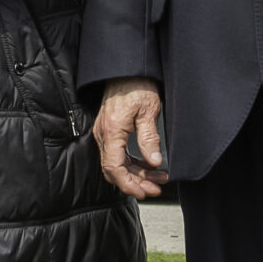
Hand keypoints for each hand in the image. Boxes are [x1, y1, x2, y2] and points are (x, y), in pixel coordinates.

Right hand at [94, 77, 168, 199]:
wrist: (126, 69)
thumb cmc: (137, 85)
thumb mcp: (149, 110)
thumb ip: (149, 138)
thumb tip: (154, 162)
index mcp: (111, 131)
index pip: (114, 168)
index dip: (128, 184)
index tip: (144, 192)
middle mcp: (104, 134)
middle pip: (114, 170)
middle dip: (135, 183)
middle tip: (156, 189)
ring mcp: (105, 133)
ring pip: (117, 164)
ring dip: (137, 174)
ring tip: (158, 179)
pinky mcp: (110, 132)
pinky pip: (118, 155)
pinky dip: (133, 163)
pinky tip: (149, 166)